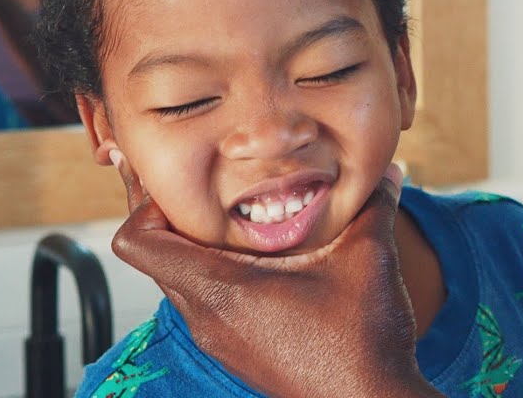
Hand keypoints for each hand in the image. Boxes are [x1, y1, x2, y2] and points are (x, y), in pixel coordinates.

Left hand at [108, 149, 441, 397]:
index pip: (136, 242)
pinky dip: (224, 275)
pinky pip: (208, 303)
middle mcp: (207, 317)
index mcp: (222, 289)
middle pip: (156, 256)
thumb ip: (373, 206)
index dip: (147, 202)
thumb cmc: (361, 342)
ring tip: (247, 221)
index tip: (186, 181)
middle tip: (215, 187)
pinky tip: (272, 262)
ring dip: (203, 248)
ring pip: (182, 280)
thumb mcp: (370, 257)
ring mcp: (220, 339)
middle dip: (177, 217)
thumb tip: (386, 170)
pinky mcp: (237, 351)